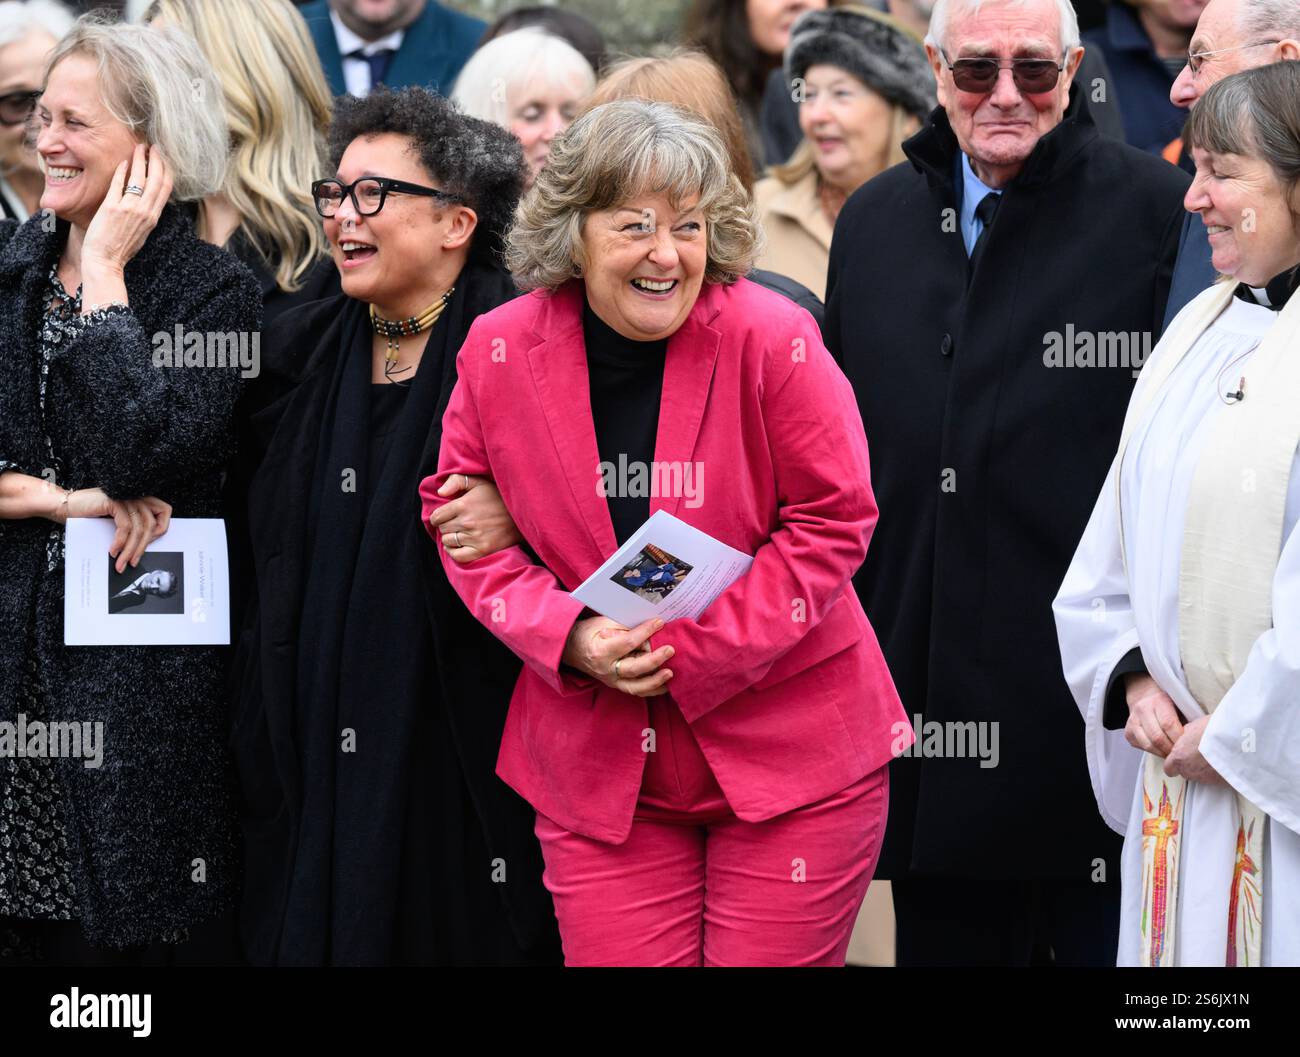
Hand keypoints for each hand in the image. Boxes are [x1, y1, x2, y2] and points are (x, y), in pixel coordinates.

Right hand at [65, 487, 171, 573]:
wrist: (64, 506)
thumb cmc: (90, 515)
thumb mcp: (117, 521)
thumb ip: (133, 527)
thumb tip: (144, 546)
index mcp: (140, 499)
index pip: (164, 511)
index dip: (161, 528)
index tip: (149, 544)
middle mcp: (135, 496)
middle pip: (151, 524)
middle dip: (142, 547)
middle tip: (133, 563)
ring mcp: (125, 497)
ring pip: (138, 528)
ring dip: (130, 549)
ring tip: (121, 563)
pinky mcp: (114, 502)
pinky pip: (125, 526)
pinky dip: (120, 542)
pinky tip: (113, 551)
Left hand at [80, 144, 172, 276]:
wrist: (105, 262)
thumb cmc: (121, 249)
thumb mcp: (141, 233)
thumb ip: (146, 216)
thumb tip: (147, 201)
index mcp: (153, 218)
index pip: (165, 189)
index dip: (166, 171)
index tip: (163, 159)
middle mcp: (144, 212)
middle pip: (156, 180)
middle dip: (157, 160)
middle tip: (154, 147)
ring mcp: (128, 209)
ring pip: (140, 178)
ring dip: (140, 160)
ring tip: (140, 148)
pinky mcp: (111, 207)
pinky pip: (119, 184)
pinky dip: (122, 171)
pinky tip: (122, 162)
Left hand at [429, 473, 522, 563]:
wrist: (522, 514)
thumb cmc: (498, 497)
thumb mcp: (479, 482)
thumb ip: (456, 481)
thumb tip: (440, 492)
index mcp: (463, 504)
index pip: (437, 516)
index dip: (437, 517)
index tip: (442, 517)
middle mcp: (467, 522)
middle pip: (442, 529)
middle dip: (445, 526)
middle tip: (454, 524)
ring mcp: (475, 537)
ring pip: (448, 541)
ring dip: (450, 538)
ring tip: (457, 533)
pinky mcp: (483, 550)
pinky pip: (458, 556)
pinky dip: (454, 552)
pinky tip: (457, 546)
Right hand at [562, 616, 673, 696]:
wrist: (572, 649)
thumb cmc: (589, 632)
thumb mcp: (603, 623)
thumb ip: (625, 627)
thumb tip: (649, 628)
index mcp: (601, 651)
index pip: (627, 643)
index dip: (644, 632)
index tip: (659, 622)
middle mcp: (606, 670)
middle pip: (634, 669)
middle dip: (654, 660)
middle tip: (670, 650)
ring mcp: (612, 681)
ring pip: (636, 687)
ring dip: (656, 681)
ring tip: (671, 673)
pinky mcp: (617, 685)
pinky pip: (637, 691)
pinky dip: (653, 689)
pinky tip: (666, 685)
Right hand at [1123, 673, 1184, 757]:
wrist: (1145, 697)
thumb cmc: (1170, 705)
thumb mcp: (1180, 706)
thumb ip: (1187, 719)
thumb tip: (1198, 739)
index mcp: (1158, 701)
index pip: (1168, 724)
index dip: (1179, 739)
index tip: (1187, 745)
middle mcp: (1142, 709)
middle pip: (1157, 737)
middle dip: (1171, 749)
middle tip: (1181, 755)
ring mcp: (1132, 720)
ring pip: (1148, 745)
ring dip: (1162, 753)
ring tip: (1172, 755)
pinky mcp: (1128, 731)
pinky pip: (1141, 747)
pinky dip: (1153, 752)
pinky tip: (1162, 751)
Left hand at [1164, 715, 1226, 784]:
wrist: (1238, 742)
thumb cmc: (1214, 731)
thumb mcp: (1193, 726)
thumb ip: (1185, 735)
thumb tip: (1185, 736)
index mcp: (1179, 758)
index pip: (1169, 768)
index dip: (1174, 762)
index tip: (1180, 756)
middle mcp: (1190, 771)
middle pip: (1185, 772)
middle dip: (1190, 764)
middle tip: (1200, 753)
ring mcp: (1205, 779)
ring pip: (1200, 776)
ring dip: (1204, 768)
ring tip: (1214, 755)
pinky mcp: (1220, 783)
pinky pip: (1214, 778)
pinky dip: (1217, 772)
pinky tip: (1223, 761)